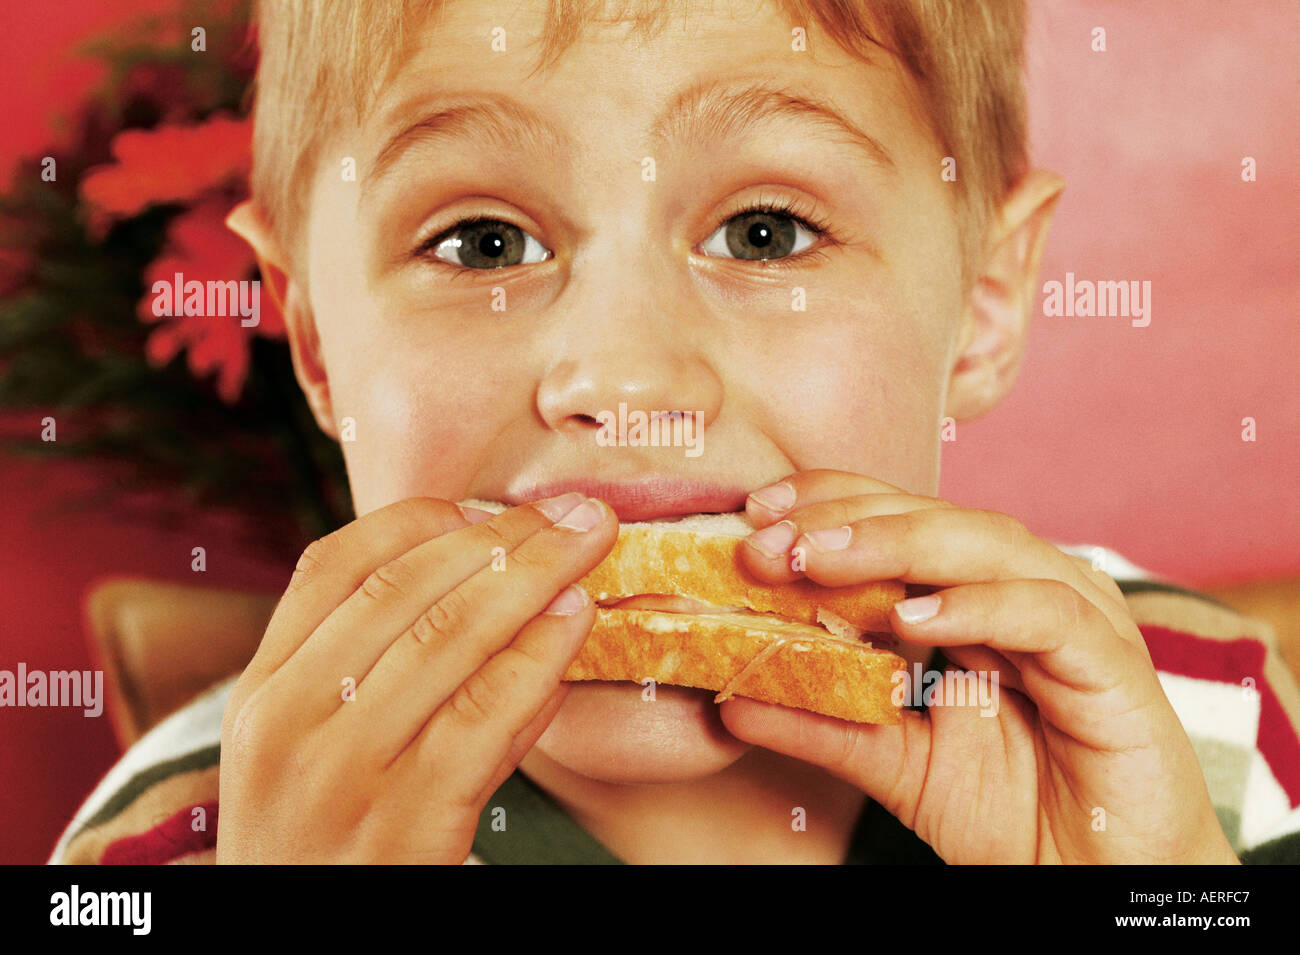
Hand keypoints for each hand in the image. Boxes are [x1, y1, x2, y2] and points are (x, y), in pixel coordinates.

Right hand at [216, 493, 616, 862]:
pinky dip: (538, 656)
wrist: (295, 943)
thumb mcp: (316, 748)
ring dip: (532, 577)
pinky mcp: (409, 820)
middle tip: (570, 513)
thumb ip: (382, 668)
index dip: (421, 520)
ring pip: (448, 637)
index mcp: (263, 689)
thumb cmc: (328, 841)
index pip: (333, 565)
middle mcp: (291, 720)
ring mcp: (345, 771)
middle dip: (500, 536)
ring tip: (585, 545)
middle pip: (401, 588)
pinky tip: (574, 622)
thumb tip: (499, 586)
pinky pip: (485, 714)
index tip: (489, 506)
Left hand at [722, 469, 1238, 863]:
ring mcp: (1072, 617)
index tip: (755, 515)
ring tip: (820, 559)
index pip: (898, 521)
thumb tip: (731, 701)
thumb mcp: (894, 761)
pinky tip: (913, 618)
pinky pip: (1043, 614)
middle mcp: (1022, 590)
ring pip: (985, 545)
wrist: (1100, 881)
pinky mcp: (1111, 662)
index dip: (828, 505)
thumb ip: (820, 724)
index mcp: (975, 597)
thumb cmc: (1014, 813)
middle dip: (843, 521)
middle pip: (932, 519)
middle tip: (768, 537)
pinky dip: (976, 606)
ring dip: (896, 545)